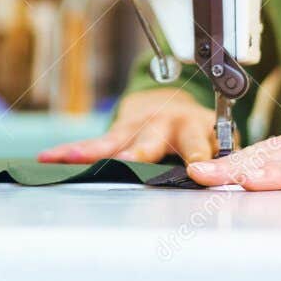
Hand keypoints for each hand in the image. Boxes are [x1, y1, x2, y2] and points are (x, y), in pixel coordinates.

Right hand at [39, 88, 215, 164]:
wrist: (174, 101)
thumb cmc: (199, 131)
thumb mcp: (219, 141)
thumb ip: (223, 160)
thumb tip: (230, 180)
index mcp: (194, 129)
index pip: (198, 144)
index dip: (197, 156)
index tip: (194, 170)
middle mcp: (163, 125)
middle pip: (149, 141)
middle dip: (138, 152)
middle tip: (128, 161)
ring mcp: (137, 127)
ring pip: (113, 141)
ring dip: (92, 151)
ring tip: (72, 158)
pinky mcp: (118, 130)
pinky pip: (93, 143)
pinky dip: (71, 151)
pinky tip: (49, 158)